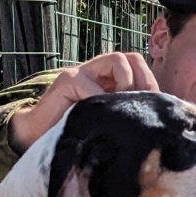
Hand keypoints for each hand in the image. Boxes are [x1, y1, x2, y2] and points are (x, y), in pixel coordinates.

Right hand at [9, 52, 157, 151]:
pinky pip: (90, 84)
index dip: (150, 86)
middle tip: (137, 105)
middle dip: (141, 81)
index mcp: (111, 80)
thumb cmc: (76, 133)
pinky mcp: (67, 79)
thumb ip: (126, 114)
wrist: (38, 138)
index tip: (153, 110)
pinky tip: (96, 118)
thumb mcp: (108, 122)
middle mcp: (98, 72)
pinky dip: (97, 100)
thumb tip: (157, 121)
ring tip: (118, 107)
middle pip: (133, 58)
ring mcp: (82, 71)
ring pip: (117, 60)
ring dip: (124, 85)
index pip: (140, 69)